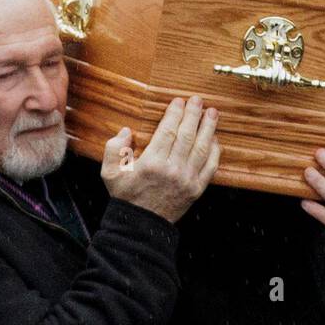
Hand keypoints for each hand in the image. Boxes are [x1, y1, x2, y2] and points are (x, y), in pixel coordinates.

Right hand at [100, 95, 220, 223]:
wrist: (141, 225)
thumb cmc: (126, 196)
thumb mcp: (109, 173)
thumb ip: (114, 149)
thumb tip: (126, 131)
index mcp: (151, 163)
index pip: (168, 131)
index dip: (175, 114)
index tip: (179, 101)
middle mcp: (172, 170)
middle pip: (187, 136)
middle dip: (193, 115)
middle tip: (198, 100)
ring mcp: (187, 180)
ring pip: (201, 148)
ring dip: (208, 128)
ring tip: (212, 113)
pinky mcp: (196, 189)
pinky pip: (210, 167)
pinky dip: (215, 151)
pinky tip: (215, 139)